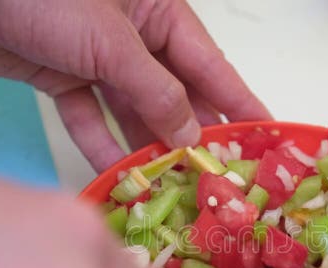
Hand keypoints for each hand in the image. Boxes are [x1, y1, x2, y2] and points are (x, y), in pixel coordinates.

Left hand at [0, 0, 271, 170]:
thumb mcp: (112, 43)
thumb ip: (156, 91)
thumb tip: (191, 135)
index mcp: (160, 14)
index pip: (211, 67)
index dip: (239, 103)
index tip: (265, 137)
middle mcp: (134, 39)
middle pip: (175, 96)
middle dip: (193, 136)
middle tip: (218, 179)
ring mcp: (96, 60)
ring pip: (133, 113)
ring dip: (149, 149)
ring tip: (173, 189)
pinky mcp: (61, 78)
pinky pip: (90, 119)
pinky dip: (101, 145)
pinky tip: (118, 175)